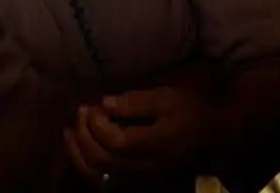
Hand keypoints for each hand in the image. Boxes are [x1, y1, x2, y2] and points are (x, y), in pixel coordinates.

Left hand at [62, 85, 205, 183]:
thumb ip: (136, 102)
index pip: (117, 142)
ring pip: (100, 175)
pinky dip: (86, 166)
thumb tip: (105, 104)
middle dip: (85, 135)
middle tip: (80, 112)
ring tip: (69, 131)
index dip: (98, 124)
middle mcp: (146, 167)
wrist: (211, 139)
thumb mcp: (167, 98)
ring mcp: (140, 178)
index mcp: (157, 145)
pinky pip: (103, 181)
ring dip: (78, 153)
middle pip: (104, 160)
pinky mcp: (136, 181)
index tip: (94, 106)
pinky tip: (77, 150)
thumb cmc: (188, 113)